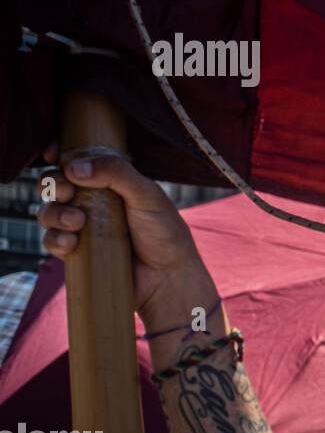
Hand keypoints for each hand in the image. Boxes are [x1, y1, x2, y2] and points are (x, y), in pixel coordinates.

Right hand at [35, 141, 212, 326]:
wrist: (168, 278)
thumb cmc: (164, 232)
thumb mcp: (146, 194)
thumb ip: (116, 173)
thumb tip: (74, 167)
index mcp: (110, 181)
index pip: (77, 161)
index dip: (61, 154)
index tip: (55, 154)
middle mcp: (93, 201)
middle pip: (54, 184)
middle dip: (53, 184)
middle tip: (68, 191)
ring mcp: (83, 227)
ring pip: (48, 211)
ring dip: (55, 213)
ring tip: (77, 222)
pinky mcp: (77, 252)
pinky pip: (52, 241)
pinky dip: (56, 239)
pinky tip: (72, 242)